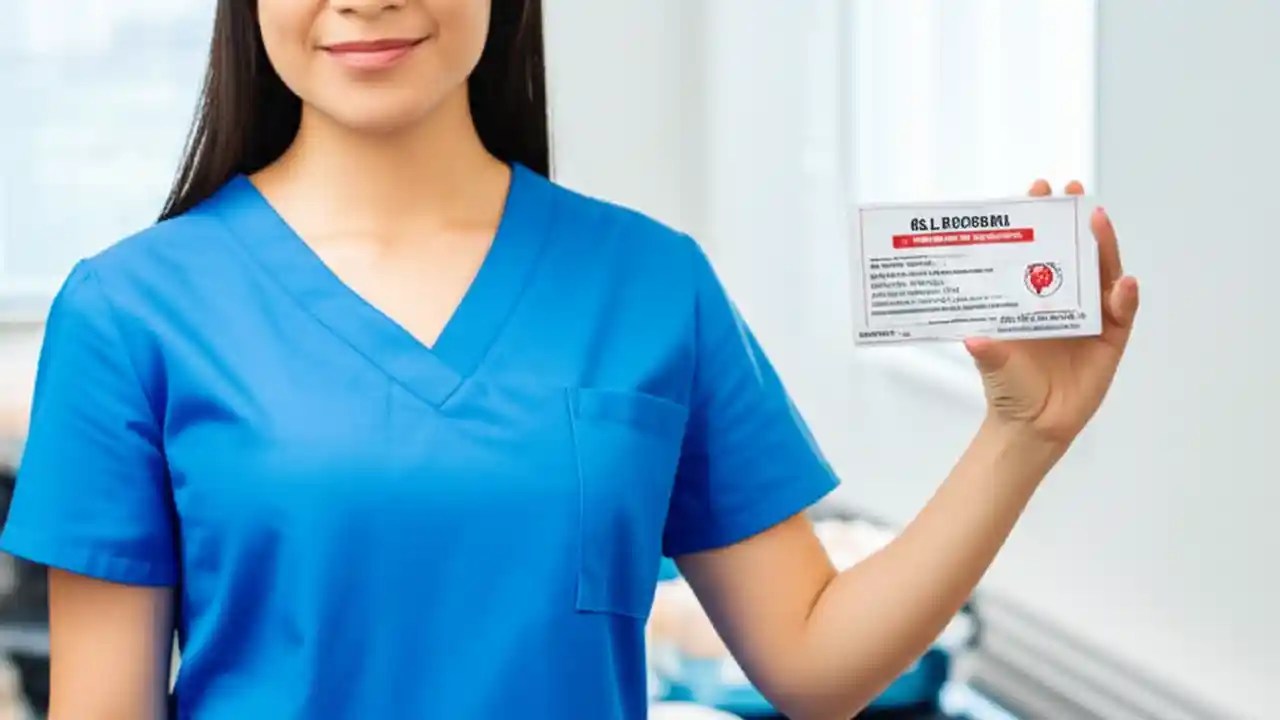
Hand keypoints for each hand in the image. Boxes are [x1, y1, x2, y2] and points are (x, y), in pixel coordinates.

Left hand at [963, 179, 1139, 445]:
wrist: (1031, 425)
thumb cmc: (1008, 387)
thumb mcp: (992, 363)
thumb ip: (987, 349)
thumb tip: (973, 336)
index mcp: (1032, 298)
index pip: (1037, 251)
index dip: (1039, 222)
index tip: (1035, 191)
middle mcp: (1062, 301)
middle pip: (1074, 252)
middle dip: (1074, 221)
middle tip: (1072, 190)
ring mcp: (1089, 318)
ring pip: (1101, 273)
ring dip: (1103, 245)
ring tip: (1098, 220)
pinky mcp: (1111, 340)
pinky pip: (1122, 313)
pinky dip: (1124, 297)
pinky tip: (1122, 283)